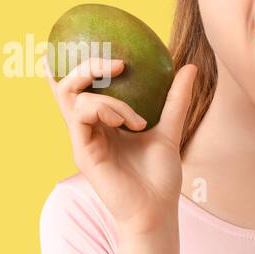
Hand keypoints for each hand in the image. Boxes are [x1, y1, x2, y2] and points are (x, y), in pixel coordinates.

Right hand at [44, 54, 197, 236]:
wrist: (157, 211)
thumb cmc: (159, 177)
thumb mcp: (170, 130)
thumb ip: (176, 100)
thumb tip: (188, 67)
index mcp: (102, 123)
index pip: (79, 88)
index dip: (74, 64)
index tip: (92, 42)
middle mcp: (87, 129)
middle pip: (66, 86)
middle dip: (86, 67)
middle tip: (118, 65)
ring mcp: (82, 140)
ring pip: (75, 98)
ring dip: (109, 98)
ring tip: (136, 120)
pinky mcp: (83, 152)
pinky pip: (82, 117)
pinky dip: (106, 111)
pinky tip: (130, 123)